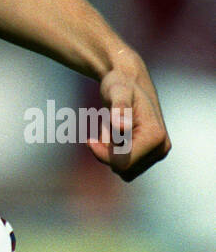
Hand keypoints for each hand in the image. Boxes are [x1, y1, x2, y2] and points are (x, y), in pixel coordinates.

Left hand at [85, 55, 170, 181]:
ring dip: (112, 151)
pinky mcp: (151, 154)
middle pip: (124, 170)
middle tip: (105, 126)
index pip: (123, 164)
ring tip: (112, 127)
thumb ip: (119, 108)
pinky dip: (115, 151)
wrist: (129, 81)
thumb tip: (122, 127)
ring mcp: (158, 153)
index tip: (89, 139)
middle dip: (108, 152)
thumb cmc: (120, 84)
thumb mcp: (116, 91)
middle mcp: (161, 148)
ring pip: (124, 169)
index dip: (103, 155)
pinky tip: (115, 132)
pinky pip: (126, 164)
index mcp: (155, 137)